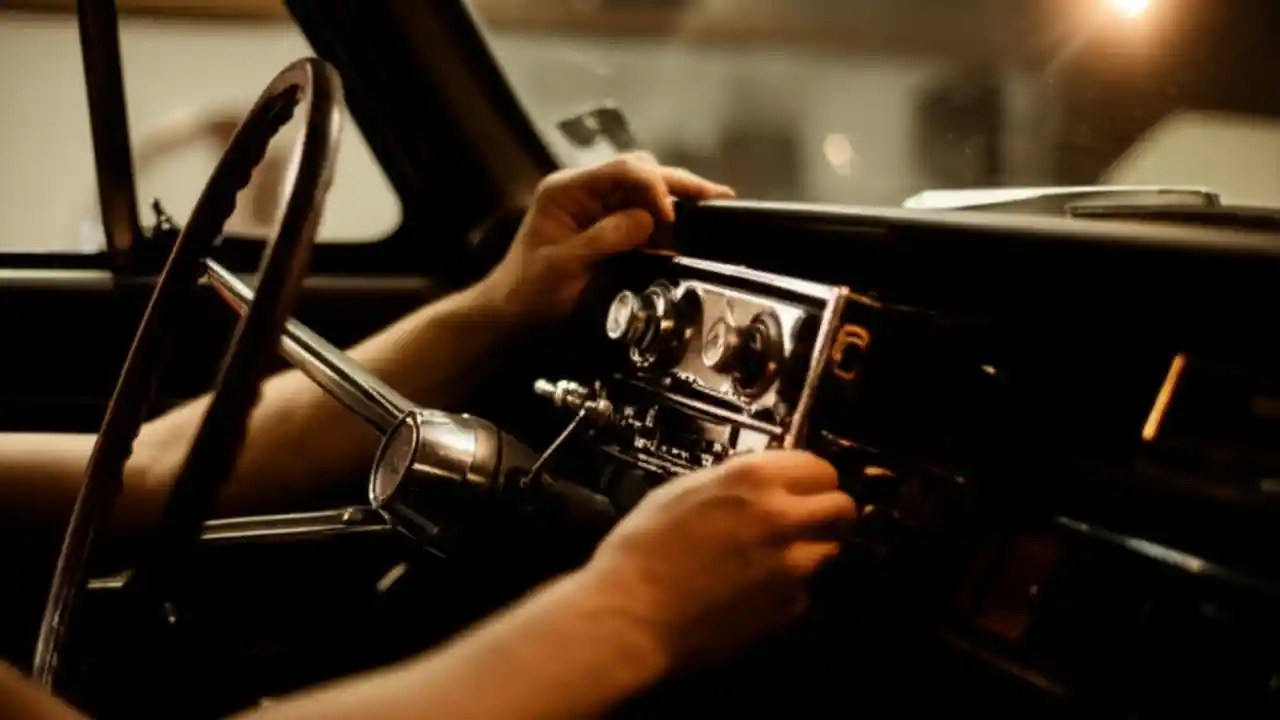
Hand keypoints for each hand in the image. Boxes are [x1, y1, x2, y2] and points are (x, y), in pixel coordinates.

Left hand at [478, 152, 734, 323]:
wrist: (511, 315)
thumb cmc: (528, 292)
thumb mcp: (563, 266)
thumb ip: (605, 238)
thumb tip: (648, 219)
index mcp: (568, 189)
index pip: (622, 170)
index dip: (654, 187)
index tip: (670, 217)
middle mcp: (585, 192)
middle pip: (640, 174)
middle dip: (679, 186)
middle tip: (718, 198)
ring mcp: (597, 211)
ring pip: (647, 194)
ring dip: (678, 204)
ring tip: (715, 214)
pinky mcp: (607, 232)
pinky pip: (644, 220)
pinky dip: (668, 227)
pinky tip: (690, 235)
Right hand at [581, 451, 856, 667]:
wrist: (630, 614)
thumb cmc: (641, 549)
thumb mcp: (681, 491)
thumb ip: (731, 482)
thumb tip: (757, 482)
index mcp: (755, 479)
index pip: (820, 467)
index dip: (812, 478)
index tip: (804, 487)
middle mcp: (782, 518)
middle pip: (842, 508)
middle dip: (829, 512)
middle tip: (808, 520)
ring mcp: (791, 567)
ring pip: (831, 550)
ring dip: (811, 550)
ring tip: (775, 558)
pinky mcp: (788, 608)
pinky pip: (804, 592)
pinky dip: (788, 591)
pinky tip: (753, 591)